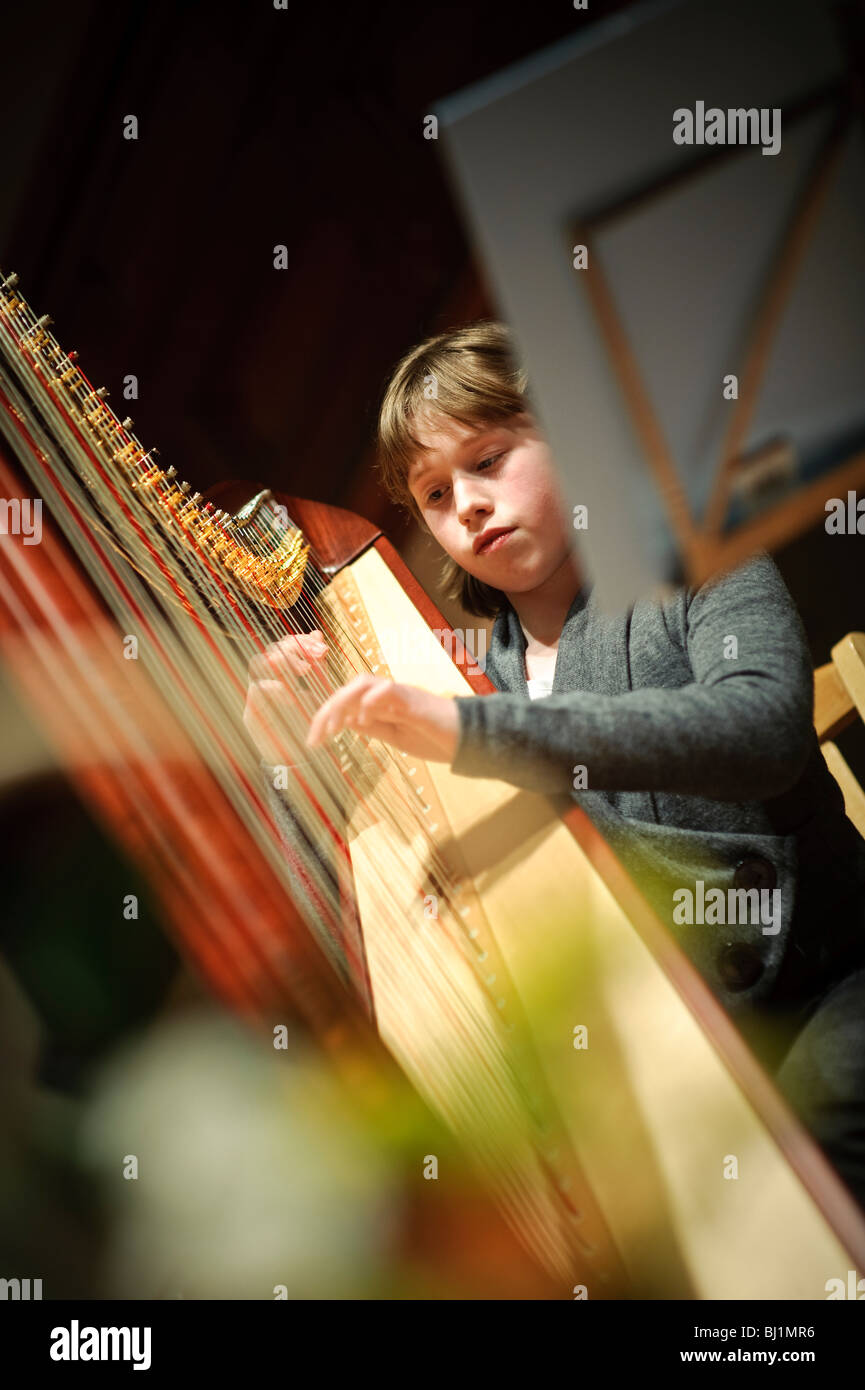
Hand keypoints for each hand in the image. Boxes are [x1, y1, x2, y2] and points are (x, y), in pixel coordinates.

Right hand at [243, 629, 333, 763]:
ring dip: (282, 663)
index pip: (284, 645)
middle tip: (316, 656)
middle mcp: (266, 680)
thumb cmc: (306, 725)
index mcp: (281, 674)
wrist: (298, 760)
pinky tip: (292, 694)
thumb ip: (317, 666)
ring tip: (305, 671)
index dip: (301, 641)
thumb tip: (318, 633)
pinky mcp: (251, 713)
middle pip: (271, 650)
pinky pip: (256, 691)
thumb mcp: (318, 691)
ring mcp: (256, 696)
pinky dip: (274, 689)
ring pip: (258, 664)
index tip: (322, 647)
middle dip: (295, 648)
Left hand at [306, 673, 459, 763]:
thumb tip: (348, 722)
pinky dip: (370, 703)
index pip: (348, 700)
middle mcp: (389, 693)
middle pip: (350, 687)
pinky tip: (363, 720)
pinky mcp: (415, 701)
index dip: (327, 717)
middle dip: (327, 710)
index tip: (314, 741)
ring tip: (333, 728)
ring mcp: (402, 694)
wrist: (470, 740)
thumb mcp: (397, 737)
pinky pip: (388, 691)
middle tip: (316, 737)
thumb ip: (374, 728)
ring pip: (363, 683)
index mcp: (384, 703)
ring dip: (342, 703)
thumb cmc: (437, 738)